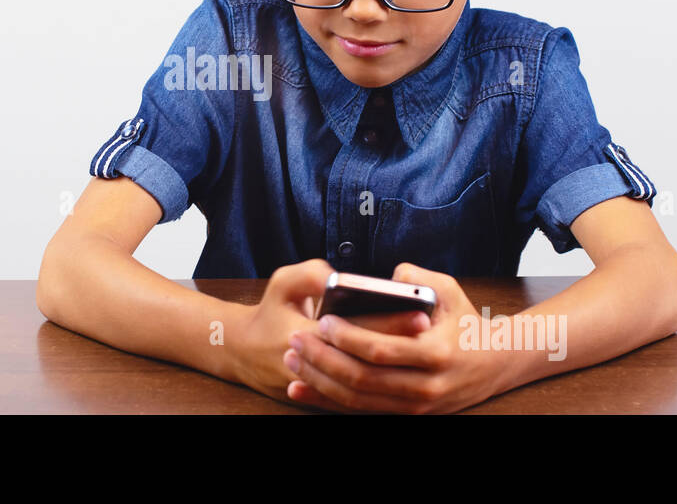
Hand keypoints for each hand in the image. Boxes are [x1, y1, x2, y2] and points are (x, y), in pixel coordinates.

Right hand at [229, 259, 426, 408]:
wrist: (242, 353)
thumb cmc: (269, 311)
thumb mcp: (282, 282)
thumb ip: (311, 274)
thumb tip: (340, 278)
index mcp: (301, 335)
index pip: (355, 330)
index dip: (391, 322)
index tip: (421, 313)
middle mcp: (315, 368)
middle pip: (368, 359)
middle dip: (402, 344)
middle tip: (433, 331)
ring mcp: (318, 389)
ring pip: (367, 384)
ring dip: (398, 368)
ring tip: (425, 351)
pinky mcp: (324, 400)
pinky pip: (359, 399)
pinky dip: (383, 386)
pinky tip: (405, 373)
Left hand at [284, 263, 509, 413]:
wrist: (496, 364)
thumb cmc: (465, 322)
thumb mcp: (450, 291)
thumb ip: (418, 277)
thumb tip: (388, 275)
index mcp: (435, 353)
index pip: (380, 350)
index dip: (346, 339)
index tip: (321, 322)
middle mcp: (425, 386)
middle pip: (363, 379)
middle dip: (322, 361)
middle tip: (294, 342)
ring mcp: (417, 406)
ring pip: (358, 401)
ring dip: (319, 382)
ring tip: (292, 362)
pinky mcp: (409, 415)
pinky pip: (362, 412)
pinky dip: (329, 401)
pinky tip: (303, 389)